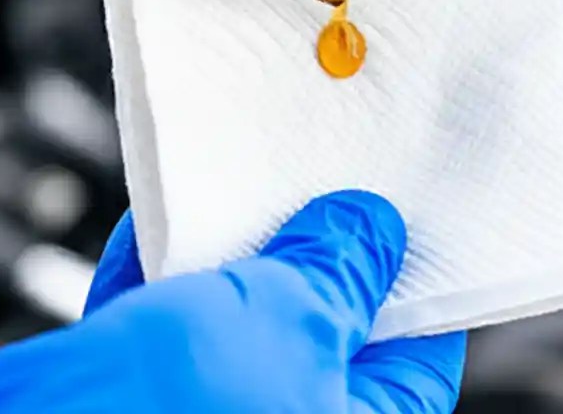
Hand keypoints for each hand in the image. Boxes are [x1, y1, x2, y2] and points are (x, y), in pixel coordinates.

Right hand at [0, 191, 466, 412]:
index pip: (415, 351)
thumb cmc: (176, 406)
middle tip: (319, 173)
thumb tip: (369, 226)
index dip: (410, 271)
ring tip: (240, 183)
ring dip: (231, 247)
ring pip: (239, 312)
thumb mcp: (284, 316)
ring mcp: (213, 406)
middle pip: (322, 322)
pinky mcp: (147, 390)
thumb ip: (337, 267)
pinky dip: (165, 267)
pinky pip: (170, 317)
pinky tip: (162, 218)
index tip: (401, 202)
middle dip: (310, 247)